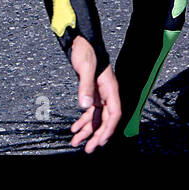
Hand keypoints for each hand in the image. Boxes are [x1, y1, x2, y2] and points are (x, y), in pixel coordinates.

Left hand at [68, 36, 120, 152]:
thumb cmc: (85, 51)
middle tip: (87, 149)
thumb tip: (85, 105)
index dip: (108, 129)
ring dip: (87, 131)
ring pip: (96, 118)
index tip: (100, 141)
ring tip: (75, 142)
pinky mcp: (92, 93)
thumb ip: (86, 86)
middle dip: (97, 135)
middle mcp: (108, 93)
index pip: (114, 113)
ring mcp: (100, 94)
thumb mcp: (85, 68)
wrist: (81, 40)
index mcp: (110, 88)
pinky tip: (74, 129)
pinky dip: (82, 121)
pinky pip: (90, 112)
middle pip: (105, 119)